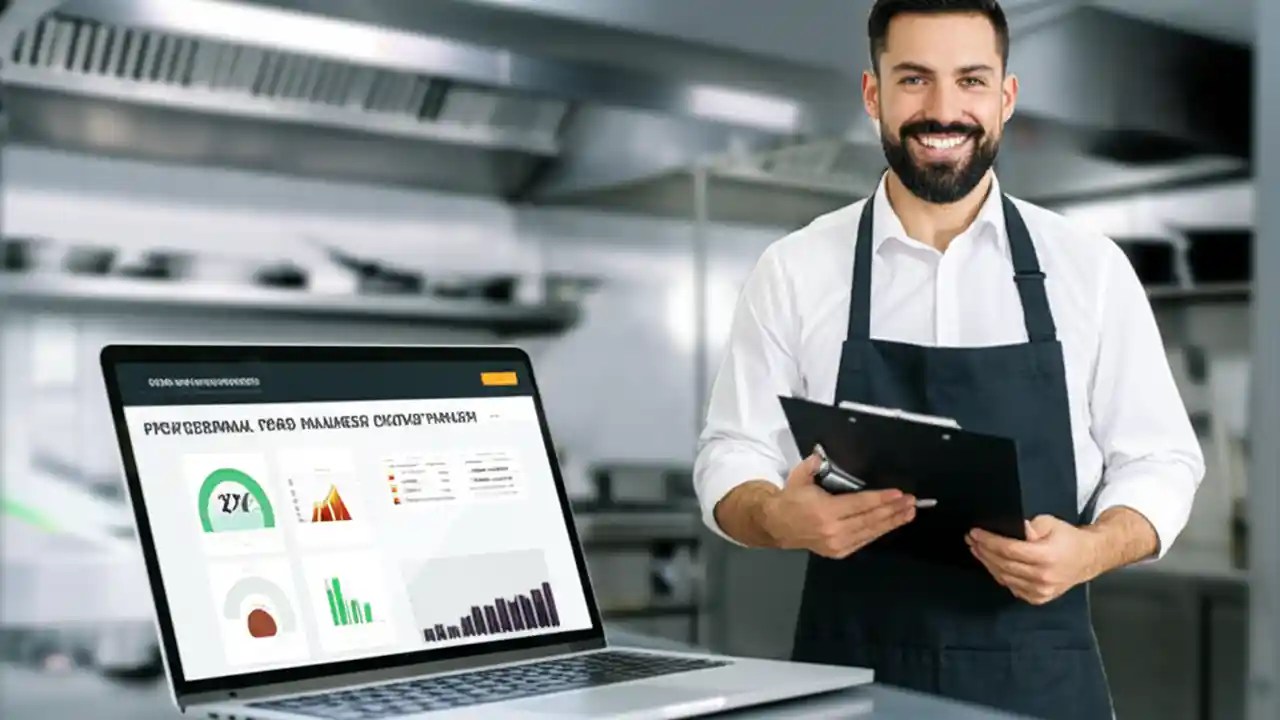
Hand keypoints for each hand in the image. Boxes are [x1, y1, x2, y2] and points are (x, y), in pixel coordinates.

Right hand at [761, 453, 916, 558]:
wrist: (776, 525)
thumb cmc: (790, 499)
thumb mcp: (798, 478)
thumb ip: (812, 465)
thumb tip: (821, 455)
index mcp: (824, 511)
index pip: (859, 504)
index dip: (880, 499)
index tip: (899, 493)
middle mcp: (833, 530)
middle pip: (870, 519)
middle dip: (893, 510)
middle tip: (912, 502)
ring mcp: (837, 544)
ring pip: (870, 532)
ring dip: (892, 522)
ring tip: (909, 513)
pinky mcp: (838, 552)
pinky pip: (864, 541)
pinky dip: (879, 532)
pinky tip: (891, 524)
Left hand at [967, 515, 1101, 605]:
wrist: (1088, 558)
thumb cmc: (1068, 538)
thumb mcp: (1050, 523)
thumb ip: (1029, 526)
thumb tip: (1011, 528)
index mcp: (1046, 557)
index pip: (1008, 549)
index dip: (989, 541)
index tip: (975, 532)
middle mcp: (1042, 577)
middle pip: (1002, 564)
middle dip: (983, 550)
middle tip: (971, 539)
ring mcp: (1040, 591)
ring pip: (1004, 577)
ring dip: (987, 563)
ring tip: (977, 549)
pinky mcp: (1039, 598)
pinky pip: (1011, 587)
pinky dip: (999, 575)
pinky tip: (991, 563)